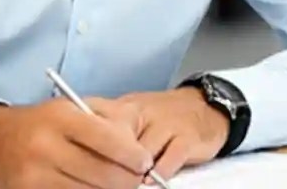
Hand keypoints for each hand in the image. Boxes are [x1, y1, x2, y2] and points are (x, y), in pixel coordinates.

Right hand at [0, 100, 154, 188]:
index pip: (106, 139)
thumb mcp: (70, 109)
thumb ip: (105, 122)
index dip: (132, 155)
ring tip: (118, 184)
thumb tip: (138, 151)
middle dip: (128, 180)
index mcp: (61, 118)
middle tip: (137, 179)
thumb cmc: (43, 123)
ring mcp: (36, 175)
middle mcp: (46, 146)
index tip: (145, 162)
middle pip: (102, 174)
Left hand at [94, 89, 229, 183]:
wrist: (204, 106)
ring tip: (132, 181)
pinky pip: (167, 161)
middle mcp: (140, 112)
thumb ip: (109, 136)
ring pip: (140, 155)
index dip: (88, 151)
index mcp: (121, 108)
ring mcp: (165, 123)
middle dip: (110, 168)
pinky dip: (159, 174)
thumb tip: (83, 161)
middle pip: (115, 144)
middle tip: (107, 180)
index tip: (82, 167)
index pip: (94, 126)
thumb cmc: (161, 118)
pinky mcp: (186, 138)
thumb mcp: (130, 118)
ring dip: (134, 174)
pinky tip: (153, 179)